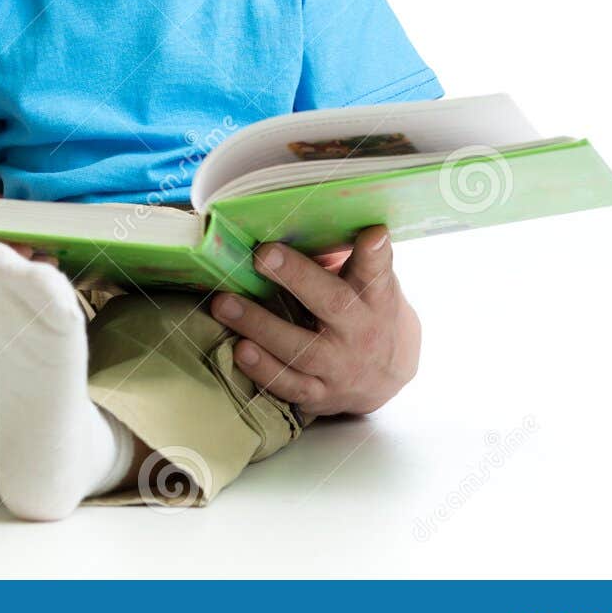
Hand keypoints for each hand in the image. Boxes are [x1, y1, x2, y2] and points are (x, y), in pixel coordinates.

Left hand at [209, 225, 420, 416]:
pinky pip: (290, 386)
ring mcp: (340, 366)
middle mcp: (360, 332)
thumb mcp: (369, 285)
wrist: (387, 376)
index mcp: (375, 298)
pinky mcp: (321, 394)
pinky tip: (239, 350)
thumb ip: (346, 259)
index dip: (374, 253)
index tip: (370, 233)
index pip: (377, 271)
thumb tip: (300, 217)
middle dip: (297, 278)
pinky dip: (264, 370)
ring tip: (224, 304)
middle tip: (262, 255)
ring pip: (301, 349)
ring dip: (260, 326)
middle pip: (332, 304)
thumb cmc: (366, 313)